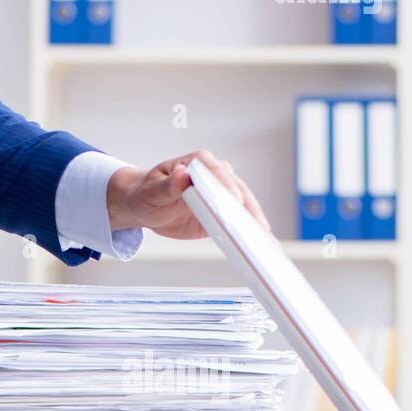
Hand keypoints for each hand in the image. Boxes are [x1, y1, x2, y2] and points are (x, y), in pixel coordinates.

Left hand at [107, 148, 270, 238]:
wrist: (145, 207)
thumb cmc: (146, 194)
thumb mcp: (151, 192)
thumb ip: (168, 185)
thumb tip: (182, 174)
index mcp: (197, 163)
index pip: (217, 171)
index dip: (226, 185)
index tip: (233, 199)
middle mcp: (214, 175)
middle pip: (237, 191)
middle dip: (248, 209)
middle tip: (257, 227)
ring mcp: (222, 194)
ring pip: (244, 207)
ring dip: (255, 224)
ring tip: (266, 243)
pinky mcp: (223, 213)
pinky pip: (239, 222)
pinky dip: (250, 234)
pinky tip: (261, 247)